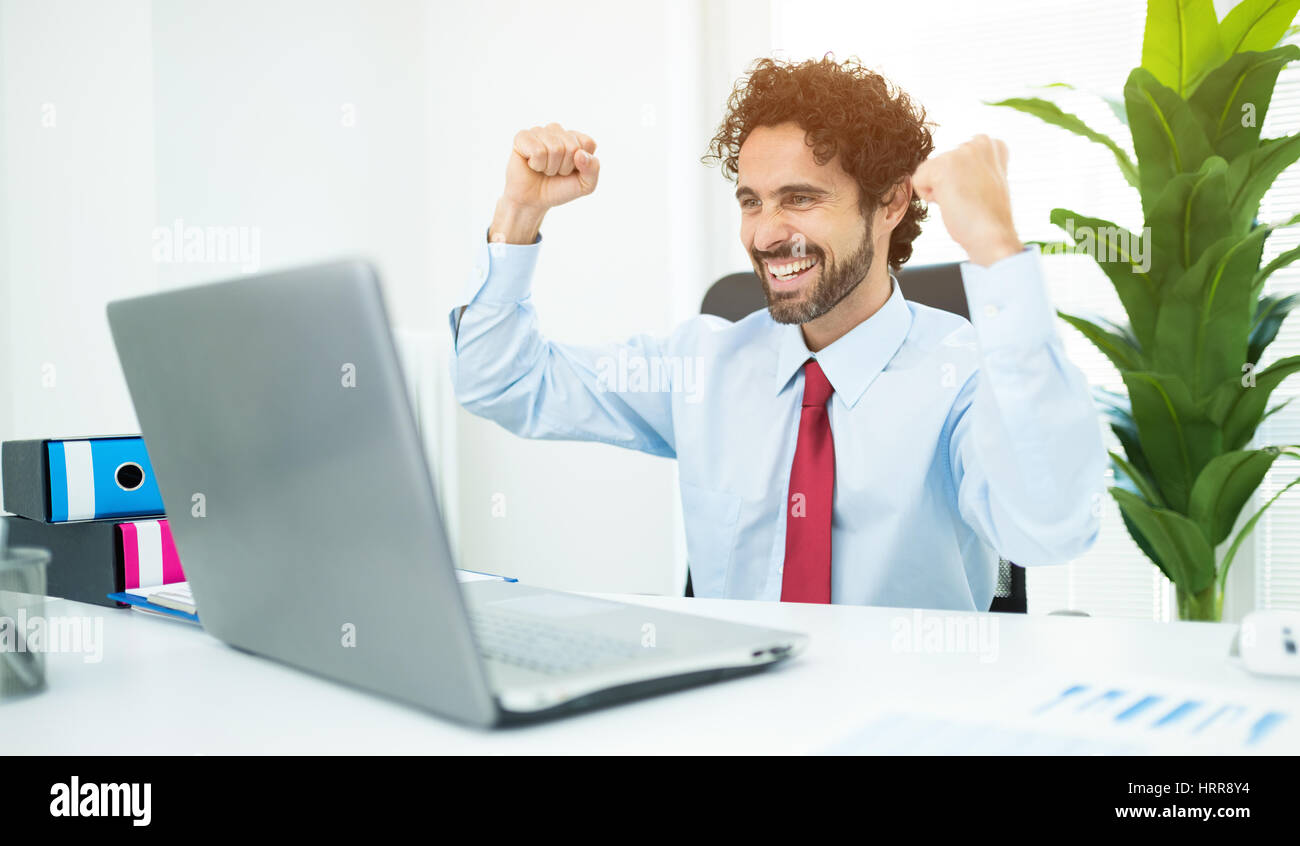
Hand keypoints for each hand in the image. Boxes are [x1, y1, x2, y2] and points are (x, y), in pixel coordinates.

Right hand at [504, 123, 599, 209]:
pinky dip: (537, 164)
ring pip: (555, 148)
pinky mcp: (523, 137)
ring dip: (550, 167)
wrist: (533, 201)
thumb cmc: (558, 189)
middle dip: (564, 167)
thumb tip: (580, 154)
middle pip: (572, 146)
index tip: (571, 171)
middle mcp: (557, 131)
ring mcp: (540, 131)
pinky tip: (532, 165)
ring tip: (543, 169)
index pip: (588, 143)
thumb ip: (593, 169)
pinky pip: (538, 150)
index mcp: (574, 137)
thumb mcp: (585, 185)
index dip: (581, 164)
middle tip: (554, 172)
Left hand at [912, 135, 1022, 266]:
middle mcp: (978, 142)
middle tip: (970, 198)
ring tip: (962, 201)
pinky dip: (928, 196)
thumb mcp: (987, 180)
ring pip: (929, 171)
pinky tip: (950, 202)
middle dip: (949, 183)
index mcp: (991, 145)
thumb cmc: (988, 216)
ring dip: (940, 190)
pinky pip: (918, 180)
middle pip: (941, 163)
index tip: (978, 192)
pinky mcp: (943, 166)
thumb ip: (973, 167)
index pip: (956, 157)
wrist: (992, 234)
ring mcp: (961, 152)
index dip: (961, 179)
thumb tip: (953, 170)